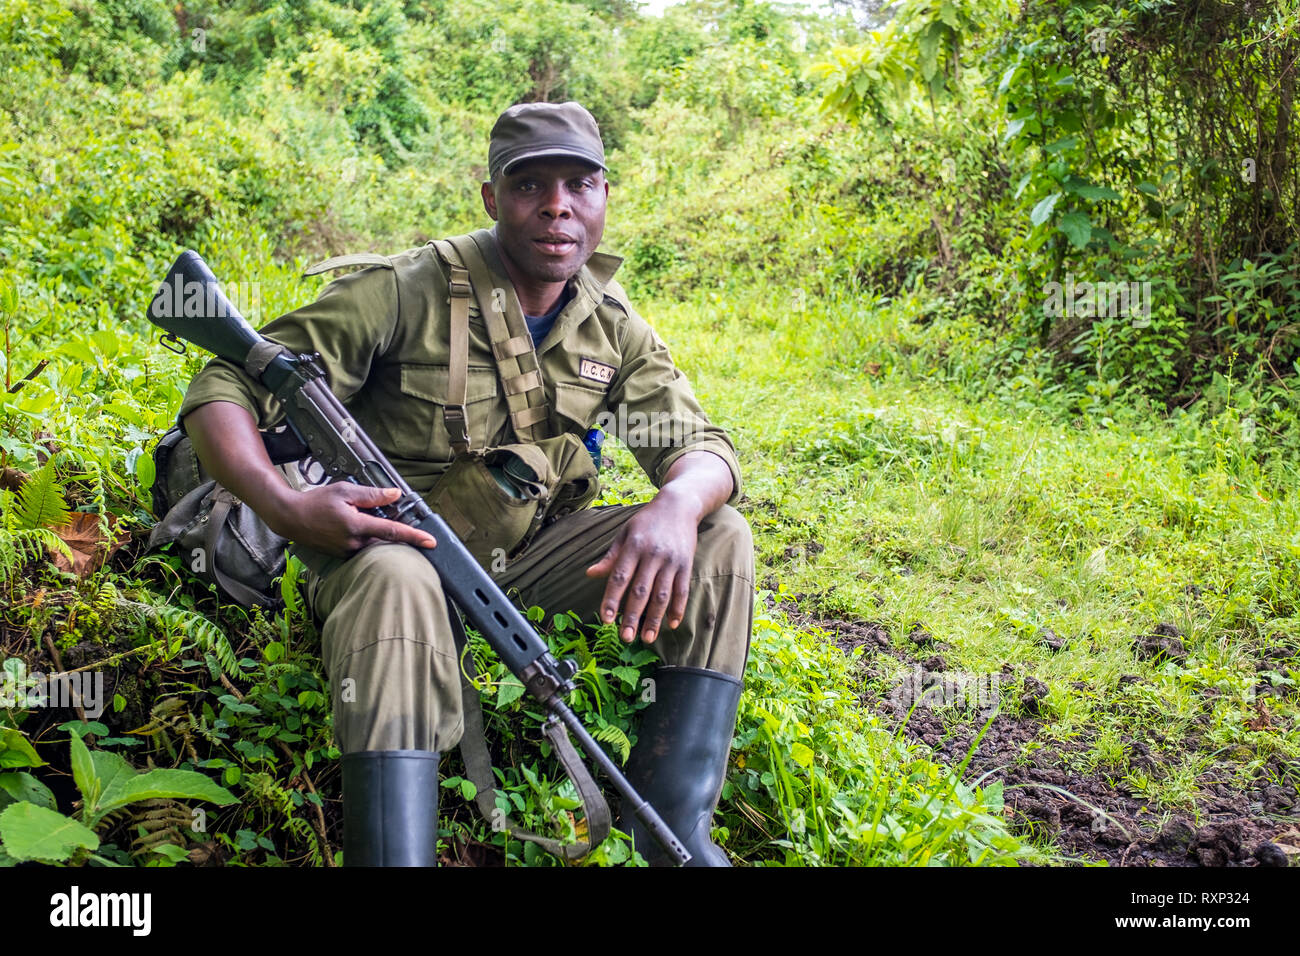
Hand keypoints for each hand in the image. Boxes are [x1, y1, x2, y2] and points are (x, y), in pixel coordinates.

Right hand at [274, 484, 436, 557]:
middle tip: (403, 527)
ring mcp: (347, 552)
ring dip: (381, 537)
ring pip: (375, 546)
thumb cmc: (316, 502)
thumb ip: (372, 495)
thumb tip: (395, 494)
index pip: (392, 532)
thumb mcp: (345, 491)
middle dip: (399, 536)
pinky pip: (363, 549)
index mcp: (357, 526)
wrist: (290, 518)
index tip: (431, 542)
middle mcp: (354, 543)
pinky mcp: (342, 556)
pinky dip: (369, 541)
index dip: (414, 537)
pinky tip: (360, 529)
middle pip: (387, 542)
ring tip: (368, 523)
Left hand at [585, 495, 699, 644]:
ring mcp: (671, 560)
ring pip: (662, 595)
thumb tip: (590, 574)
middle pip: (641, 590)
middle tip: (625, 637)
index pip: (619, 577)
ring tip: (647, 638)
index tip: (606, 619)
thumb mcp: (624, 534)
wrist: (678, 505)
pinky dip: (677, 608)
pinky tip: (671, 624)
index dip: (612, 600)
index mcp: (633, 546)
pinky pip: (682, 590)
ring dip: (655, 619)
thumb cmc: (647, 522)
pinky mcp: (686, 564)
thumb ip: (610, 557)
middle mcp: (652, 554)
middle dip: (633, 616)